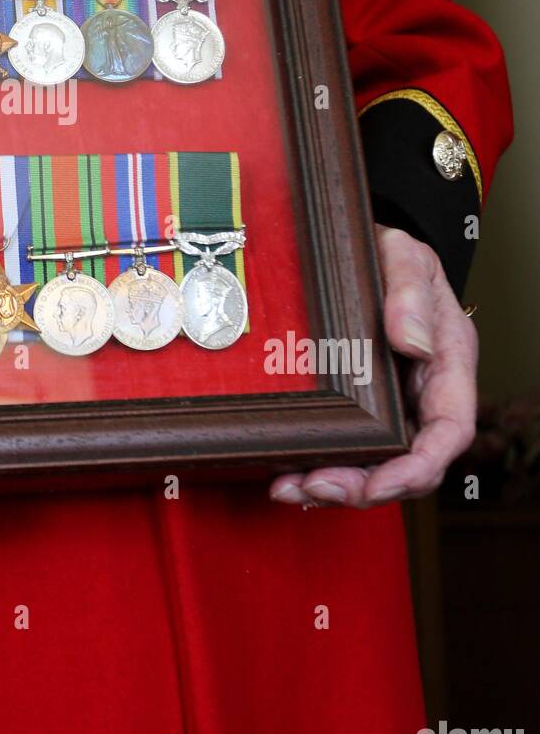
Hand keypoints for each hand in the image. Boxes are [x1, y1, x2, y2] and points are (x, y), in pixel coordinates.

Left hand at [269, 226, 477, 509]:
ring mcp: (391, 404)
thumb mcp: (404, 255)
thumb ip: (411, 292)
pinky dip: (317, 467)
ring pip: (375, 465)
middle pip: (408, 463)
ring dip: (334, 486)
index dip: (417, 468)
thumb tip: (415, 343)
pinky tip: (285, 476)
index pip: (449, 431)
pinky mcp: (357, 406)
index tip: (378, 485)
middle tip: (313, 487)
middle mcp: (422, 393)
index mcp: (448, 362)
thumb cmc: (387, 251)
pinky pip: (346, 448)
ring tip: (288, 488)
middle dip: (364, 486)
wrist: (355, 245)